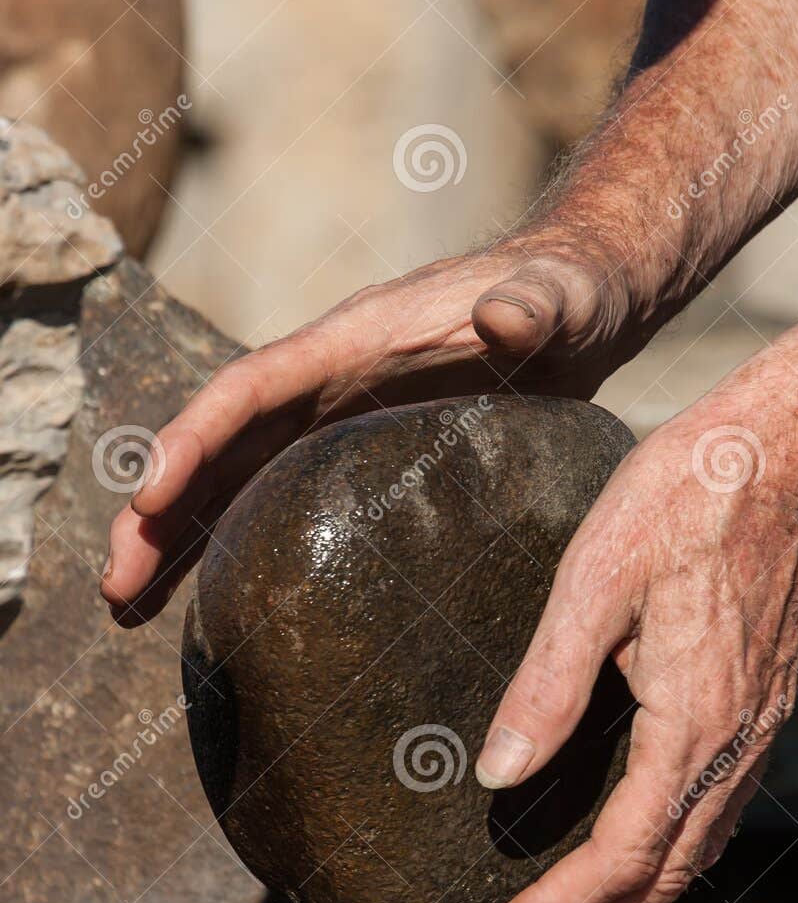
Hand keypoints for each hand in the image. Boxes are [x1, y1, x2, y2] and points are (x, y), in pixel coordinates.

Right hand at [101, 233, 638, 620]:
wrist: (578, 300)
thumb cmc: (567, 293)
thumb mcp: (561, 299)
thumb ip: (535, 307)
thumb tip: (509, 318)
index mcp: (354, 341)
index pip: (252, 387)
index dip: (195, 439)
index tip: (148, 495)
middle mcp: (327, 379)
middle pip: (220, 445)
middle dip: (159, 511)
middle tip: (115, 588)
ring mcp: (337, 417)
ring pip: (234, 479)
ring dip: (176, 537)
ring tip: (126, 609)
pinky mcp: (358, 453)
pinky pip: (278, 500)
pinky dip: (233, 542)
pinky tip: (207, 600)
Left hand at [480, 384, 797, 902]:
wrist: (787, 448)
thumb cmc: (684, 498)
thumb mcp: (593, 580)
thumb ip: (546, 685)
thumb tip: (498, 776)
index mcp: (692, 724)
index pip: (622, 858)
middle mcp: (736, 745)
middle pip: (664, 880)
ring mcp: (758, 729)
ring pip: (696, 854)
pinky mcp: (764, 706)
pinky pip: (717, 814)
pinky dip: (667, 857)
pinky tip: (635, 849)